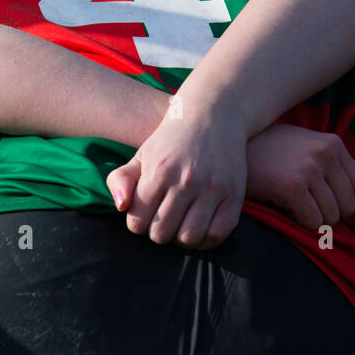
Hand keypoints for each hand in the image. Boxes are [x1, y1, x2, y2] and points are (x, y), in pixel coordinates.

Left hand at [107, 111, 246, 248]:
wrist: (214, 115)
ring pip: (189, 238)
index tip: (145, 214)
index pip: (138, 222)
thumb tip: (121, 207)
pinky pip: (217, 234)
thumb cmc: (172, 140)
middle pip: (162, 234)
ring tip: (180, 225)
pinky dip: (206, 240)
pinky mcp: (234, 194)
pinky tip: (200, 228)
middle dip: (158, 232)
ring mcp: (213, 189)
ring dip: (181, 238)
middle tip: (163, 220)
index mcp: (159, 171)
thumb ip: (121, 180)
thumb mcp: (141, 155)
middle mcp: (186, 181)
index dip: (138, 223)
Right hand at [245, 124, 354, 246]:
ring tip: (291, 205)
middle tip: (306, 213)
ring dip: (313, 221)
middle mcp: (327, 153)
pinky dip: (301, 224)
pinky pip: (313, 221)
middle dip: (332, 219)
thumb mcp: (304, 151)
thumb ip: (330, 171)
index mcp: (334, 145)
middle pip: (349, 208)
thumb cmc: (267, 156)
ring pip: (331, 217)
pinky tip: (285, 209)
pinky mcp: (294, 184)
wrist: (229, 149)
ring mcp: (310, 167)